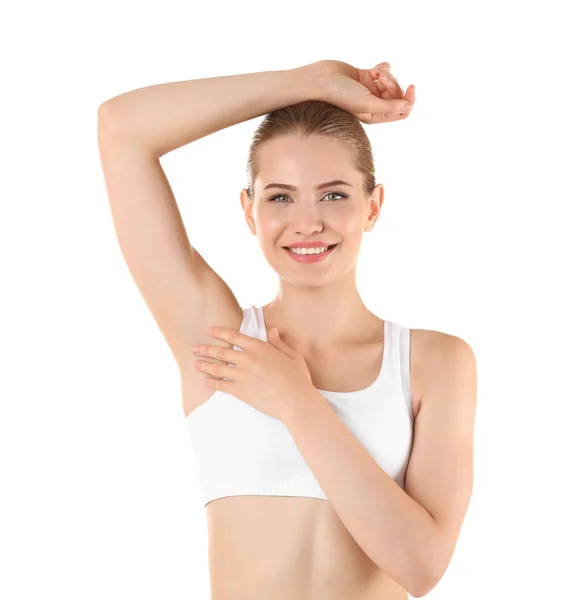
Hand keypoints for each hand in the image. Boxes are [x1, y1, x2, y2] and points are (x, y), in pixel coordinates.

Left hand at [191, 326, 315, 422]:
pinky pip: (221, 385)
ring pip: (218, 368)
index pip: (234, 336)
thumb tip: (273, 331)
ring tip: (196, 364)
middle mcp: (247, 359)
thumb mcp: (292, 355)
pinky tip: (207, 381)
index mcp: (260, 348)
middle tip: (194, 348)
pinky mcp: (239, 391)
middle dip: (206, 349)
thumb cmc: (297, 379)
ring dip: (205, 365)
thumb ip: (279, 343)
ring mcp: (242, 375)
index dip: (219, 332)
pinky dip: (212, 382)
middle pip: (221, 351)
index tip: (209, 330)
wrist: (295, 401)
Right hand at [313, 59, 414, 123]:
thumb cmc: (340, 97)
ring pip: (389, 82)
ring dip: (387, 75)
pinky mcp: (364, 77)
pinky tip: (377, 67)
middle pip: (396, 95)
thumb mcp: (368, 105)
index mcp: (374, 116)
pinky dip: (383, 68)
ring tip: (377, 73)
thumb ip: (390, 107)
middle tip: (383, 80)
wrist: (321, 81)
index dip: (409, 100)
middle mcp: (372, 104)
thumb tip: (409, 107)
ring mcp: (368, 90)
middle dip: (394, 85)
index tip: (411, 88)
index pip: (400, 112)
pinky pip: (381, 71)